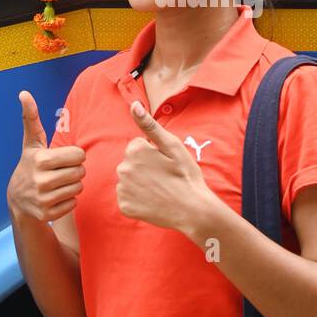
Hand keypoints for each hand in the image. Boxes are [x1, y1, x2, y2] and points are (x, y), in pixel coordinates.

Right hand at [7, 90, 85, 223]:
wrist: (17, 199)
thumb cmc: (30, 164)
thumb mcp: (31, 142)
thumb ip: (30, 117)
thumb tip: (23, 92)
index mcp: (41, 160)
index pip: (79, 155)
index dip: (74, 155)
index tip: (63, 157)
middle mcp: (42, 180)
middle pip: (81, 172)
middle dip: (75, 170)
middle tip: (61, 170)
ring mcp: (44, 199)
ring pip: (79, 187)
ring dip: (73, 184)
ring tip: (59, 182)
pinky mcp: (48, 214)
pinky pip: (74, 203)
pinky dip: (68, 200)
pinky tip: (56, 196)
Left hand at [115, 101, 215, 233]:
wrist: (193, 211)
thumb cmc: (185, 176)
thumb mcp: (172, 146)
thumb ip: (149, 124)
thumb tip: (134, 105)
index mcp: (134, 151)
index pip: (138, 146)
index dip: (153, 154)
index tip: (165, 164)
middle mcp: (123, 168)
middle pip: (131, 162)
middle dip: (144, 167)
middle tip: (163, 178)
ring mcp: (123, 189)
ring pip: (129, 179)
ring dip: (140, 183)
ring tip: (159, 190)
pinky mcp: (124, 206)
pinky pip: (127, 197)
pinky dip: (137, 199)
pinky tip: (152, 202)